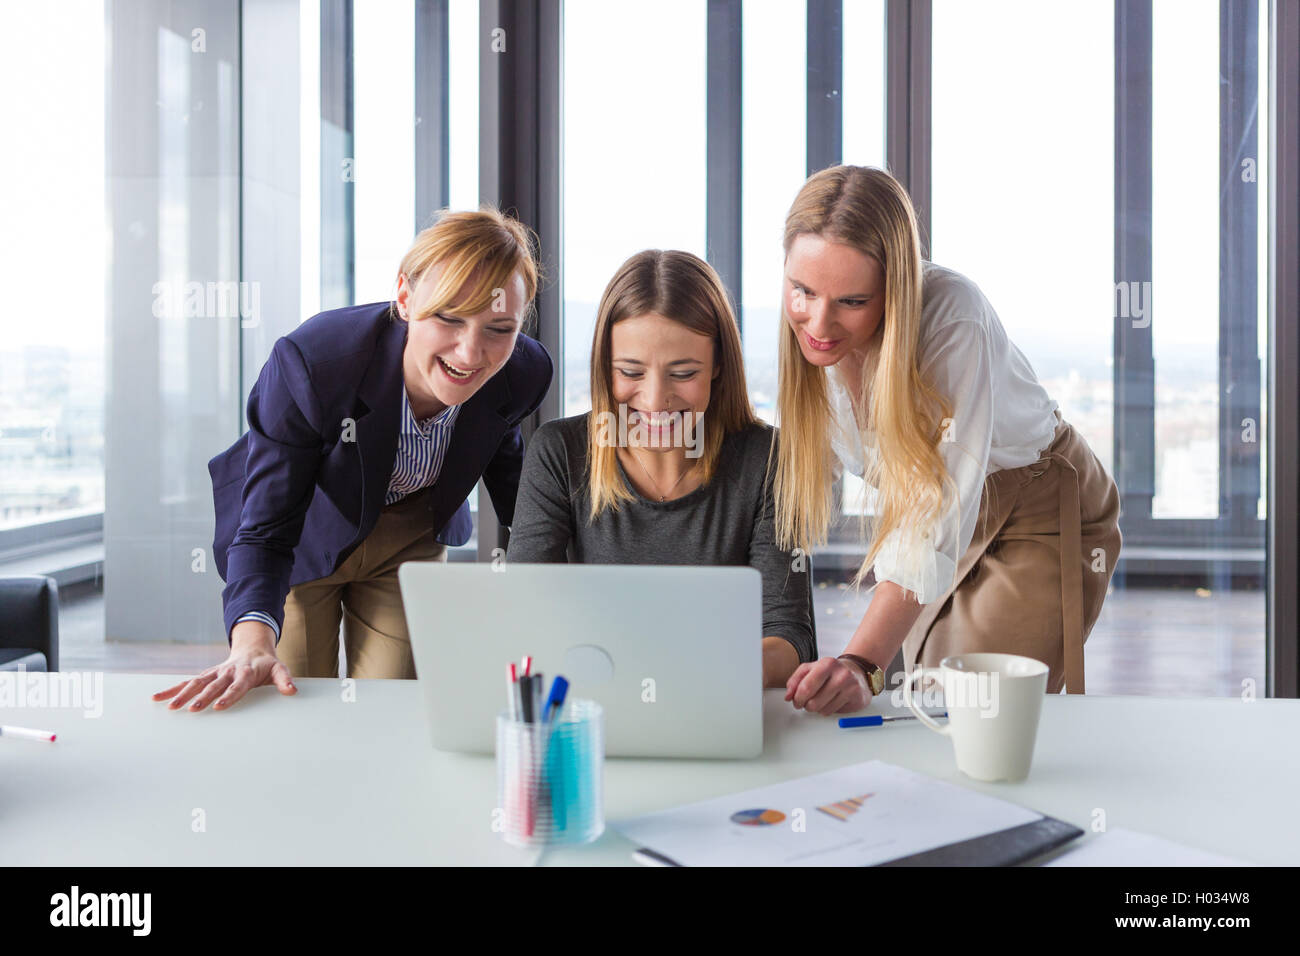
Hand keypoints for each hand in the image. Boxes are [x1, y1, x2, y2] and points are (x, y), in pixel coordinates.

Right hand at [152, 621, 295, 711]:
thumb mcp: (279, 669)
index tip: (219, 706)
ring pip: (196, 682)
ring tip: (170, 707)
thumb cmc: (266, 665)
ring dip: (183, 694)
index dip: (229, 696)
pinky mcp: (206, 675)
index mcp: (245, 673)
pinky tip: (157, 698)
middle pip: (214, 686)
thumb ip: (284, 680)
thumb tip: (292, 691)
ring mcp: (214, 673)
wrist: (253, 649)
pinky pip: (187, 682)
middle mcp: (227, 672)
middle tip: (191, 709)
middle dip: (203, 697)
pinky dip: (172, 689)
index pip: (237, 686)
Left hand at [784, 656, 870, 714]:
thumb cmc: (830, 671)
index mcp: (827, 664)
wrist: (856, 671)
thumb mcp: (810, 669)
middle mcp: (840, 674)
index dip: (797, 698)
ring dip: (817, 709)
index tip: (796, 701)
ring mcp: (850, 686)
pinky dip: (828, 710)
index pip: (806, 687)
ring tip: (820, 700)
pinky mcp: (857, 697)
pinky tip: (831, 701)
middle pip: (814, 702)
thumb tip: (788, 696)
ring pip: (823, 710)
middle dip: (805, 706)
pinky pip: (834, 712)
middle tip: (805, 704)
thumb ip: (796, 680)